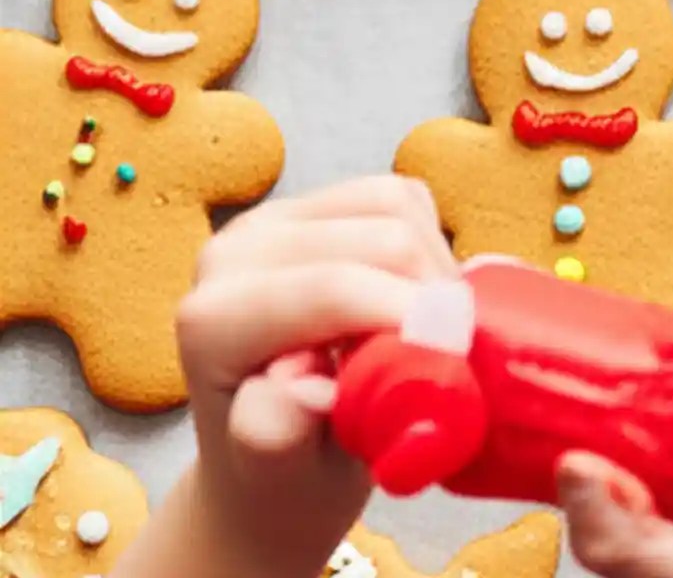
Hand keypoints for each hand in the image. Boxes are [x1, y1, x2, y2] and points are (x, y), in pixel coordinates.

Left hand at [154, 176, 454, 577]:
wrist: (276, 465)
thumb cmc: (285, 477)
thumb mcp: (281, 479)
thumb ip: (276, 433)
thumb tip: (298, 388)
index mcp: (213, 320)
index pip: (332, 288)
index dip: (410, 317)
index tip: (456, 363)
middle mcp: (234, 252)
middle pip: (380, 235)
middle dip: (433, 297)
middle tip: (449, 360)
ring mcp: (275, 220)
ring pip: (397, 204)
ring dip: (436, 270)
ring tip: (431, 334)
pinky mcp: (318, 205)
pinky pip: (404, 197)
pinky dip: (431, 247)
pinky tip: (415, 302)